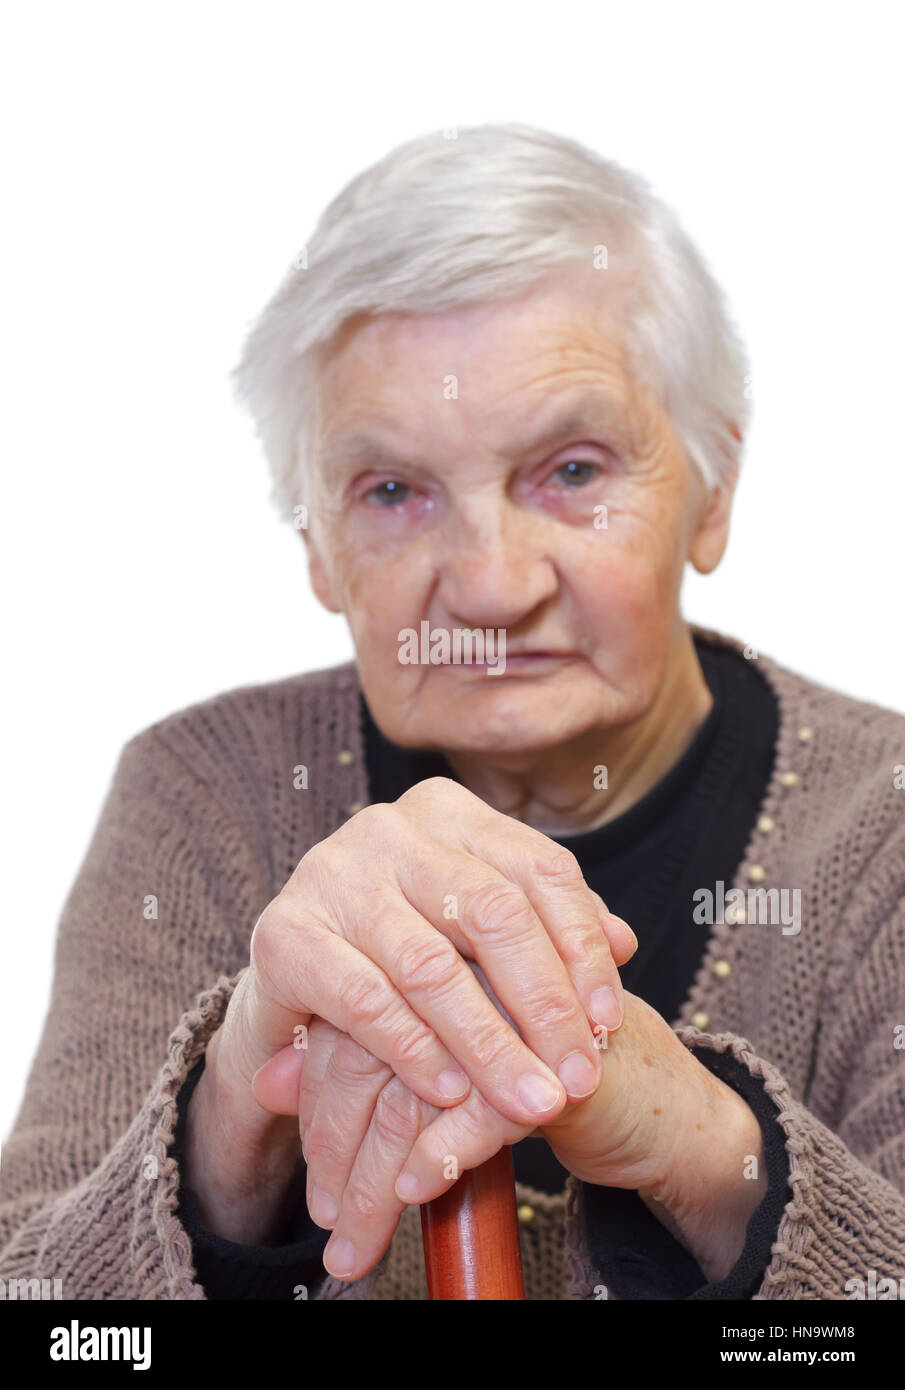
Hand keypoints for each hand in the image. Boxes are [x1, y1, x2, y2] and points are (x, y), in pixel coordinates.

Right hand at [186, 776, 634, 1242]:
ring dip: (489, 1045)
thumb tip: (626, 941)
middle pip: (493, 913)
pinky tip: (451, 1094)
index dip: (583, 947)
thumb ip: (545, 924)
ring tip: (531, 1102)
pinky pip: (365, 1000)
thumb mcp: (476, 924)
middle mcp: (388, 828)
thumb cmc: (404, 941)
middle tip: (579, 1075)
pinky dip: (415, 1052)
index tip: (611, 1018)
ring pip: (431, 966)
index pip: (539, 869)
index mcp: (447, 810)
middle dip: (545, 1005)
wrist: (294, 969)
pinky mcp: (285, 934)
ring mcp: (331, 874)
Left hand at [272, 990, 764, 1283]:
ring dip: (384, 1171)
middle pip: (373, 1059)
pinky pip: (487, 1100)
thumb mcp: (434, 1063)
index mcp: (421, 952)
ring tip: (359, 1239)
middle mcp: (460, 961)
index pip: (346, 1032)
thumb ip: (355, 1058)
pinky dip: (449, 1148)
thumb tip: (265, 1083)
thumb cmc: (523, 1064)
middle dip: (347, 1159)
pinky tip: (420, 1186)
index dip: (321, 1118)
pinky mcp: (560, 1038)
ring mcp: (512, 995)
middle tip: (334, 1237)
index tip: (320, 1198)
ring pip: (420, 1087)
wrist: (636, 1082)